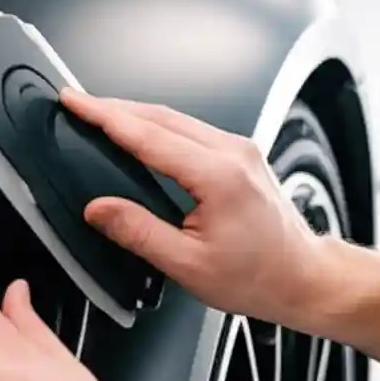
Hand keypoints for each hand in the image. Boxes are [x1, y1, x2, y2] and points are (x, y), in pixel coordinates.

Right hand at [61, 90, 328, 328]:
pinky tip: (139, 132)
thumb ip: (138, 232)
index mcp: (218, 176)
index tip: (76, 102)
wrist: (304, 278)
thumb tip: (99, 209)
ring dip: (134, 114)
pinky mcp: (240, 154)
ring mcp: (239, 149)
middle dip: (113, 107)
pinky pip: (190, 128)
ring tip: (100, 115)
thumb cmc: (259, 276)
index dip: (105, 116)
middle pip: (160, 115)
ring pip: (176, 118)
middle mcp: (232, 152)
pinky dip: (157, 126)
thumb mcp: (188, 265)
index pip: (147, 135)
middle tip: (77, 103)